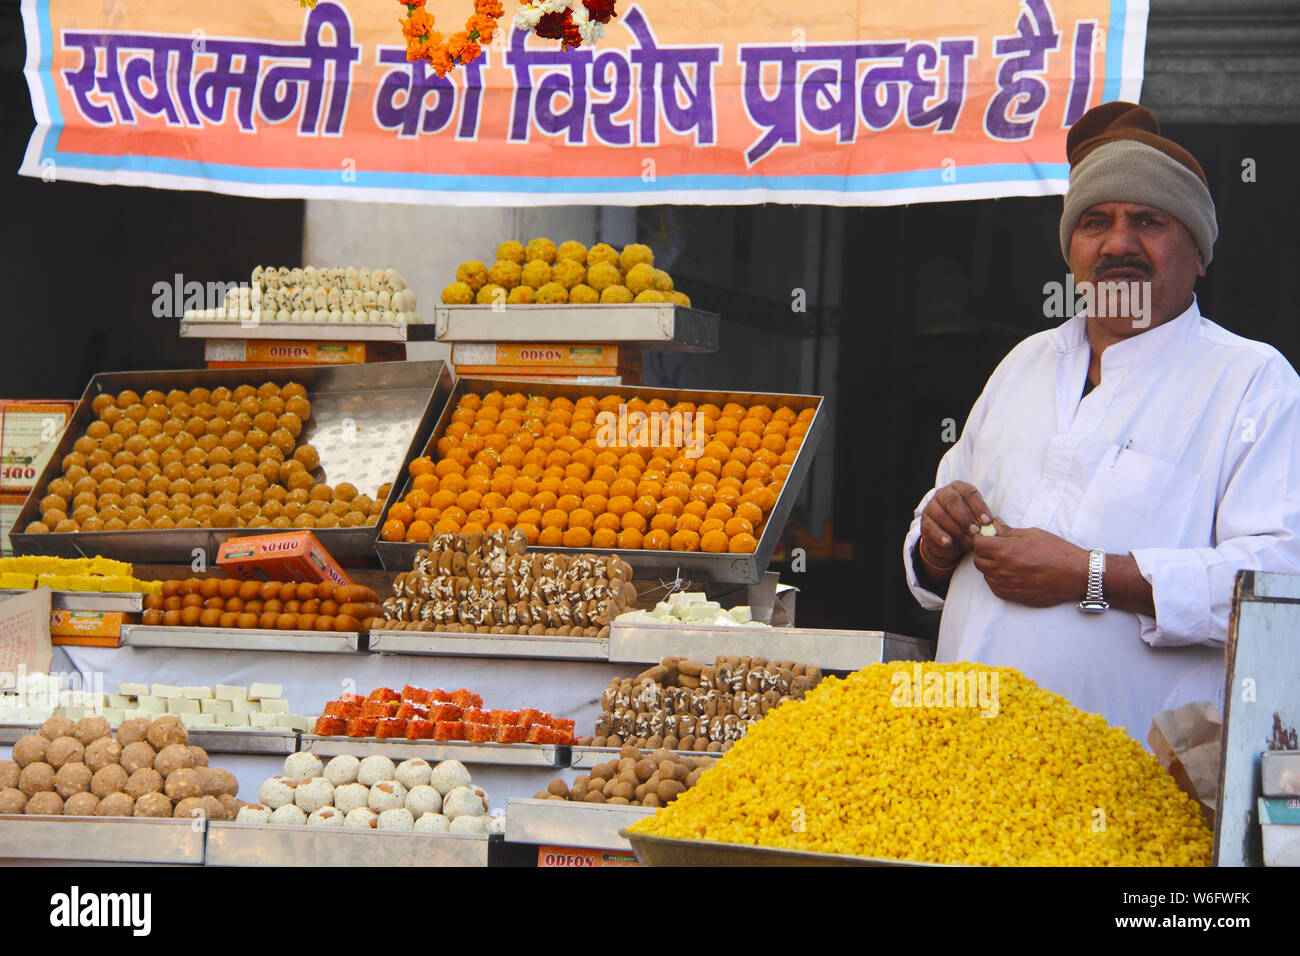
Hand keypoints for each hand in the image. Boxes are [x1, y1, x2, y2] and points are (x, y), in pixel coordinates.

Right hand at [920, 480, 993, 568]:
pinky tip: (949, 542)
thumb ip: (983, 519)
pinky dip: (940, 535)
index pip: (968, 492)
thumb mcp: (977, 519)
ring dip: (957, 529)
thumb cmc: (966, 526)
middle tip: (976, 531)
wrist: (949, 541)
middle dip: (966, 517)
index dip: (979, 507)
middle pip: (953, 501)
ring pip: (942, 514)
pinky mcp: (924, 522)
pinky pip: (931, 527)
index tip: (987, 521)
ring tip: (968, 541)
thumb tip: (992, 525)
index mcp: (958, 488)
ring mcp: (931, 507)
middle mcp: (942, 494)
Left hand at [971, 520, 1089, 606]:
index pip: (978, 544)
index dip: (981, 539)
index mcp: (1005, 551)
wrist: (1075, 575)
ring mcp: (1006, 585)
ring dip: (989, 567)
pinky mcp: (1012, 596)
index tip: (986, 537)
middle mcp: (1002, 569)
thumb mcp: (1032, 534)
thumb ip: (1008, 531)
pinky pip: (994, 587)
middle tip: (994, 548)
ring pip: (985, 575)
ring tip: (1004, 561)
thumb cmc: (1056, 551)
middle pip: (978, 560)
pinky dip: (997, 580)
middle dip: (983, 552)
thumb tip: (993, 525)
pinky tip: (1009, 573)